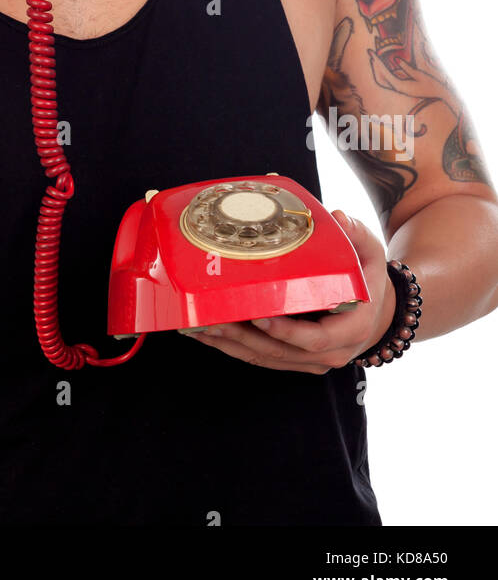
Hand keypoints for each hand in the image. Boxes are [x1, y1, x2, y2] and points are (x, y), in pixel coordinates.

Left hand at [177, 211, 395, 372]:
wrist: (379, 313)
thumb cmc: (369, 281)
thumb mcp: (370, 254)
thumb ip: (356, 234)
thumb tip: (338, 217)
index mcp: (351, 328)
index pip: (316, 339)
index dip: (286, 331)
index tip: (259, 314)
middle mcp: (331, 352)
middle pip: (280, 352)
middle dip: (243, 336)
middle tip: (212, 319)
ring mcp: (312, 362)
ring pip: (266, 359)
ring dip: (231, 345)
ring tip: (199, 328)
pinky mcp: (297, 362)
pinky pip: (263, 359)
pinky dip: (234, 349)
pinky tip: (210, 336)